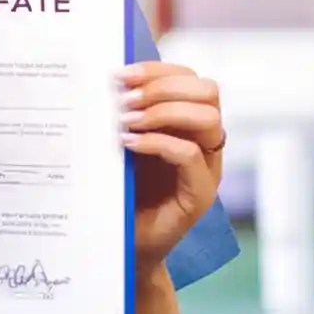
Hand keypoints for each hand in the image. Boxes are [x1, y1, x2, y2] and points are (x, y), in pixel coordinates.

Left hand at [117, 62, 224, 275]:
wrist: (121, 243)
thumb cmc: (119, 188)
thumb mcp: (120, 143)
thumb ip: (123, 113)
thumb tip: (105, 79)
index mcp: (188, 122)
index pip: (190, 78)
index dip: (158, 70)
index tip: (120, 75)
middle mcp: (205, 141)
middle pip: (208, 91)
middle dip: (163, 86)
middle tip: (125, 100)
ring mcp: (207, 168)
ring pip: (208, 119)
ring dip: (163, 112)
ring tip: (126, 122)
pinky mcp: (200, 195)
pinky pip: (191, 155)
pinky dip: (159, 143)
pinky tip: (129, 145)